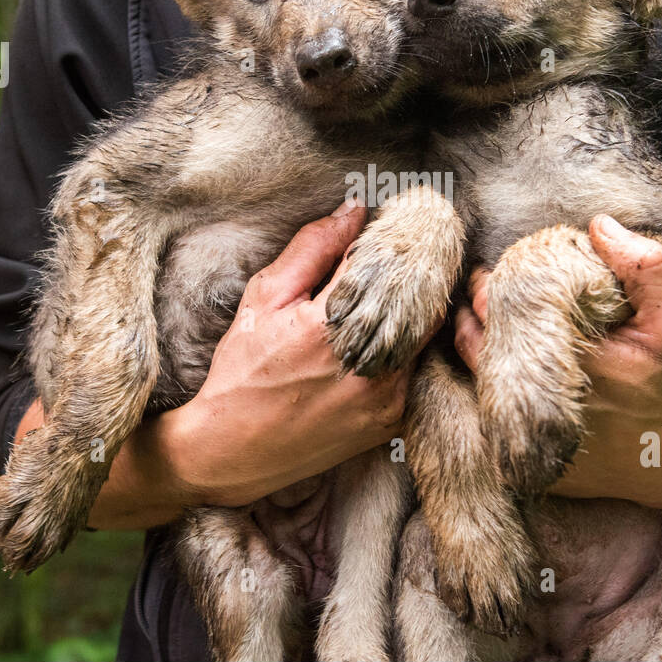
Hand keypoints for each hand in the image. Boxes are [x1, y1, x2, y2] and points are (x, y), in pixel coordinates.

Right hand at [174, 200, 417, 505]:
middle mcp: (365, 362)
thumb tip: (354, 211)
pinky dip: (413, 342)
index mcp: (328, 326)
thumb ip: (310, 250)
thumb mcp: (264, 300)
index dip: (393, 232)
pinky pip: (419, 365)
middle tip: (420, 239)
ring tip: (408, 280)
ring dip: (421, 301)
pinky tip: (395, 328)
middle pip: (418, 292)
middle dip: (419, 263)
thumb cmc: (243, 371)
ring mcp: (386, 394)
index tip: (404, 214)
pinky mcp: (394, 417)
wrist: (235, 449)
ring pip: (426, 329)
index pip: (382, 258)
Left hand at [454, 214, 661, 509]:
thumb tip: (599, 225)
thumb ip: (646, 268)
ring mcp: (519, 430)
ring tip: (485, 309)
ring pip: (470, 365)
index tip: (513, 263)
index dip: (502, 275)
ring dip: (473, 333)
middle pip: (476, 333)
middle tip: (490, 280)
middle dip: (481, 301)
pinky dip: (479, 371)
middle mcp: (532, 397)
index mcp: (564, 357)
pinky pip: (478, 401)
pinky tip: (492, 351)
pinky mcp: (515, 454)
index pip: (503, 301)